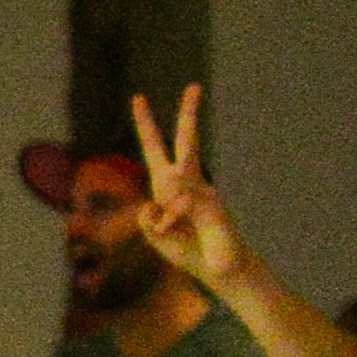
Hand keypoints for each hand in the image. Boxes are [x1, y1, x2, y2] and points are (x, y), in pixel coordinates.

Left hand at [125, 86, 253, 289]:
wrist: (218, 270)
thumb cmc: (187, 251)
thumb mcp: (155, 235)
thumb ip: (147, 220)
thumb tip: (152, 203)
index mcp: (169, 187)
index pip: (156, 151)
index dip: (146, 126)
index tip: (138, 98)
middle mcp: (188, 183)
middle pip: (185, 143)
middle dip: (188, 114)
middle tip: (195, 86)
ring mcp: (203, 190)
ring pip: (176, 179)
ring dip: (169, 208)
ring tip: (177, 227)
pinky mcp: (213, 202)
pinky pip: (178, 205)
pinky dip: (171, 222)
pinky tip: (181, 232)